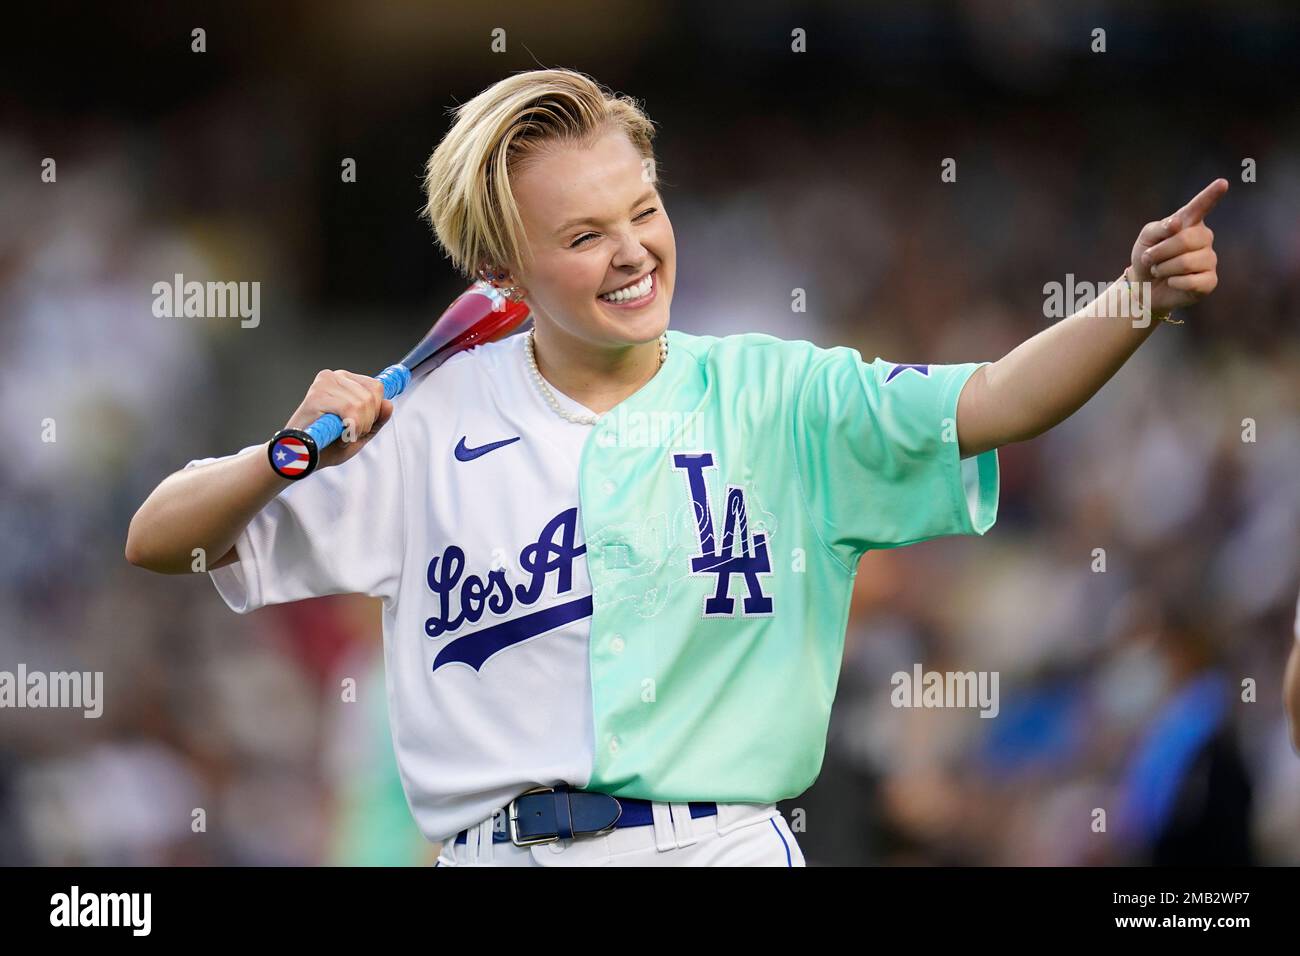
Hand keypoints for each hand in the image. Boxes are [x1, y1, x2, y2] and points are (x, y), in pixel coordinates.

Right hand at [283, 369, 392, 468]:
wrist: (302, 458)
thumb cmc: (329, 444)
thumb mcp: (361, 432)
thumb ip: (377, 419)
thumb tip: (389, 404)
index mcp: (345, 380)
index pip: (376, 387)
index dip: (374, 412)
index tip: (360, 425)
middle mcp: (334, 376)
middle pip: (372, 395)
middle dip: (367, 421)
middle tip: (350, 433)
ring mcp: (324, 384)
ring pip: (362, 404)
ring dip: (358, 428)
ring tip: (342, 435)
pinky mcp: (316, 396)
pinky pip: (349, 410)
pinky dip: (351, 429)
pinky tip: (340, 436)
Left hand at [1130, 178, 1226, 317]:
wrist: (1143, 287)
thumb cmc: (1147, 257)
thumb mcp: (1146, 238)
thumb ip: (1159, 228)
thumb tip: (1178, 224)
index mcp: (1190, 223)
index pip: (1201, 206)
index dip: (1211, 195)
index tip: (1222, 183)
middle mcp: (1204, 238)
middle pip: (1187, 239)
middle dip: (1161, 251)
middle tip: (1149, 259)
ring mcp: (1209, 260)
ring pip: (1187, 262)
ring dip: (1164, 268)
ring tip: (1159, 271)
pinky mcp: (1209, 281)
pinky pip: (1193, 281)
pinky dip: (1174, 282)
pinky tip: (1172, 282)